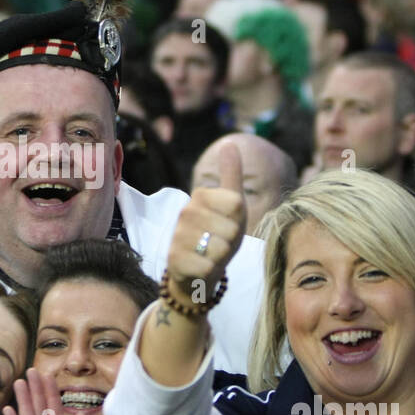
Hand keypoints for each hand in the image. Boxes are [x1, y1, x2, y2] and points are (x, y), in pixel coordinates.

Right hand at [166, 143, 245, 307]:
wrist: (195, 272)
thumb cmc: (217, 236)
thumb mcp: (230, 205)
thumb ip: (231, 175)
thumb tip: (229, 142)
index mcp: (200, 195)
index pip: (237, 204)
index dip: (239, 220)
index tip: (227, 224)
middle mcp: (186, 211)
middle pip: (231, 228)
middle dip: (230, 241)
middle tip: (217, 243)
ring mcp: (178, 235)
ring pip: (221, 248)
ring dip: (220, 257)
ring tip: (209, 255)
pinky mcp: (175, 259)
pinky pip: (209, 266)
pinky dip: (209, 271)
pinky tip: (200, 268)